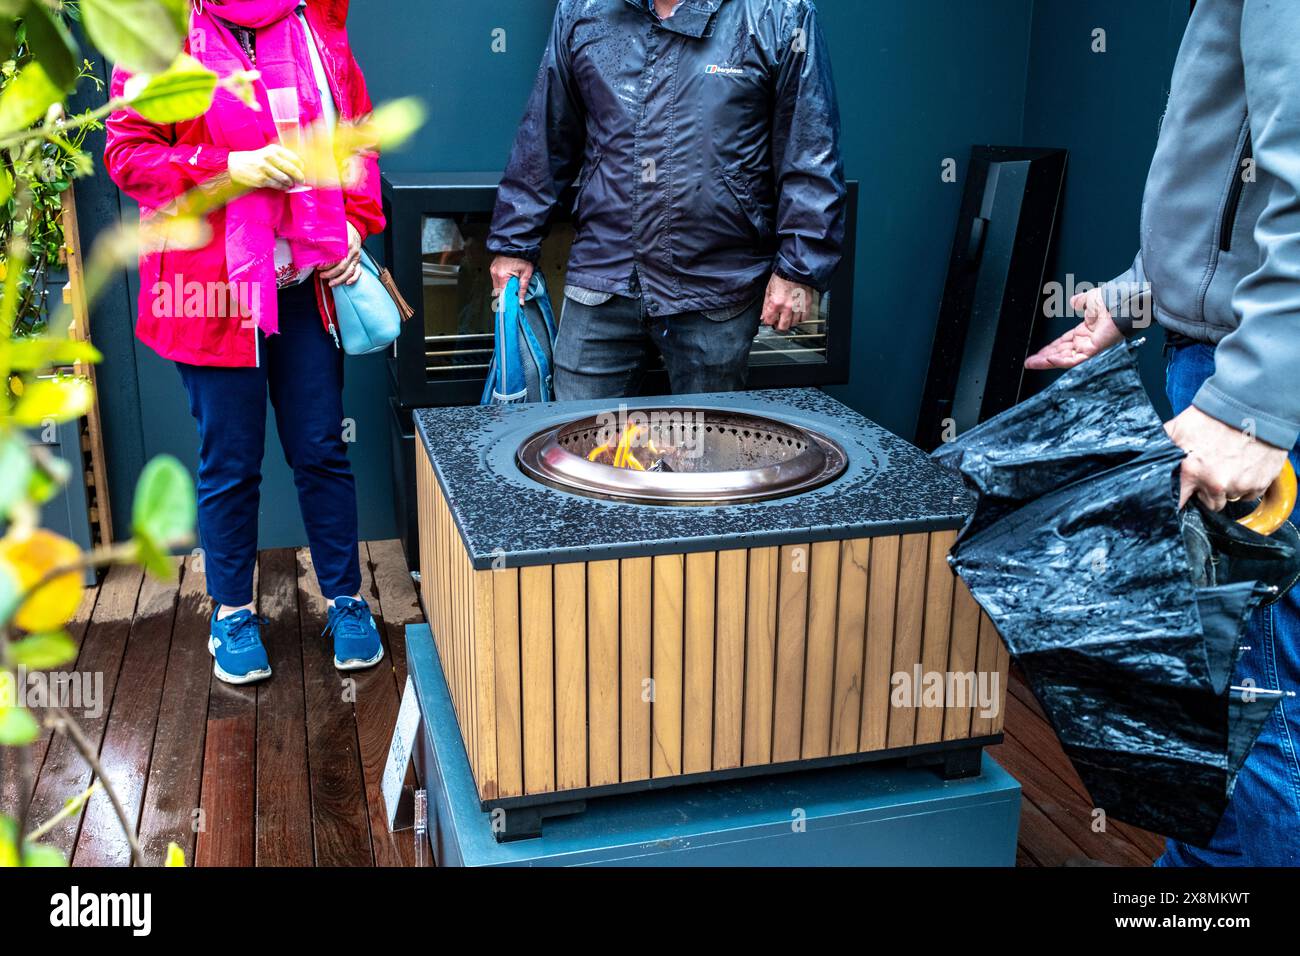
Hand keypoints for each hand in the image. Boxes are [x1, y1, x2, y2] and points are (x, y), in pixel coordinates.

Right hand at [228, 144, 304, 190]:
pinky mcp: (262, 179)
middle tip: (302, 180)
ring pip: (286, 179)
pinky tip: (284, 187)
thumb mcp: (267, 153)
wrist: (234, 165)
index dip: (302, 166)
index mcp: (273, 149)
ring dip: (291, 184)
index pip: (294, 158)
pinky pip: (278, 185)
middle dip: (300, 177)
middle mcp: (270, 157)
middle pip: (292, 169)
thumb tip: (299, 168)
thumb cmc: (254, 160)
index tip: (304, 170)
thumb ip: (281, 158)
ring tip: (292, 184)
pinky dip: (283, 187)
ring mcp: (265, 169)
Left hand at [320, 223, 361, 287]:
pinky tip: (346, 283)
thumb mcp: (334, 229)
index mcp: (347, 244)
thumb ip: (324, 235)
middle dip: (331, 274)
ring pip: (349, 272)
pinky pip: (358, 272)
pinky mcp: (358, 260)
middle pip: (342, 268)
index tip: (318, 267)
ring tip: (330, 283)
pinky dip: (353, 279)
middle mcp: (353, 252)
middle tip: (321, 276)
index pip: (337, 259)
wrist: (356, 226)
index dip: (327, 265)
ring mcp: (357, 257)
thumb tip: (310, 240)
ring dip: (339, 279)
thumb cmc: (343, 228)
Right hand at [490, 256, 534, 305]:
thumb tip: (521, 301)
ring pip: (496, 285)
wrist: (517, 246)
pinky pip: (495, 279)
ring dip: (502, 287)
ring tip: (511, 284)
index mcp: (502, 275)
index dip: (506, 299)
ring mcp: (492, 270)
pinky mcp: (492, 267)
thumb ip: (523, 288)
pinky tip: (507, 279)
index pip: (501, 293)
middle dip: (505, 293)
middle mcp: (495, 273)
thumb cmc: (522, 258)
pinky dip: (501, 281)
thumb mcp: (526, 273)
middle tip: (513, 293)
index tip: (510, 303)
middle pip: (497, 290)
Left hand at [761, 274, 812, 331]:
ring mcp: (798, 306)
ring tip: (787, 316)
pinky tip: (796, 314)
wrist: (796, 267)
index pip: (769, 321)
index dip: (768, 321)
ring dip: (789, 321)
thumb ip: (766, 305)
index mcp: (776, 303)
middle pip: (783, 326)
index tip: (769, 319)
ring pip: (794, 324)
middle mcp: (787, 307)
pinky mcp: (807, 303)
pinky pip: (804, 318)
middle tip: (778, 321)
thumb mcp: (768, 289)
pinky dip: (800, 318)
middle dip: (779, 325)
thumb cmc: (782, 276)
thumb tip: (763, 316)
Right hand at [1024, 287, 1122, 369]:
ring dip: (1047, 361)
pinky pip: (1074, 360)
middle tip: (1029, 362)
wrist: (1122, 301)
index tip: (1038, 353)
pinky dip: (1060, 360)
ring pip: (1064, 358)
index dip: (1049, 348)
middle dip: (1044, 358)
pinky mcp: (1093, 350)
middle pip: (1061, 353)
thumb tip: (1073, 301)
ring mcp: (1090, 347)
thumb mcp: (1089, 298)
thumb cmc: (1112, 299)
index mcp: (1086, 330)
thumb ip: (1080, 301)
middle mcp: (1087, 340)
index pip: (1063, 343)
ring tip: (1032, 364)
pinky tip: (1048, 360)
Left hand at [1165, 406, 1289, 510]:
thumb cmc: (1215, 415)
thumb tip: (1145, 457)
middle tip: (1210, 471)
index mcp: (1191, 471)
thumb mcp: (1179, 427)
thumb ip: (1163, 447)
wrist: (1253, 406)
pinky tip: (1243, 466)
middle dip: (1207, 491)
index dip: (1180, 501)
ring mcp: (1240, 485)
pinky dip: (1246, 484)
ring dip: (1228, 487)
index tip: (1183, 497)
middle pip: (1208, 503)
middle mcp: (1216, 483)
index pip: (1178, 503)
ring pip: (1229, 498)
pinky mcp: (1260, 483)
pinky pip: (1249, 494)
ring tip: (1228, 464)